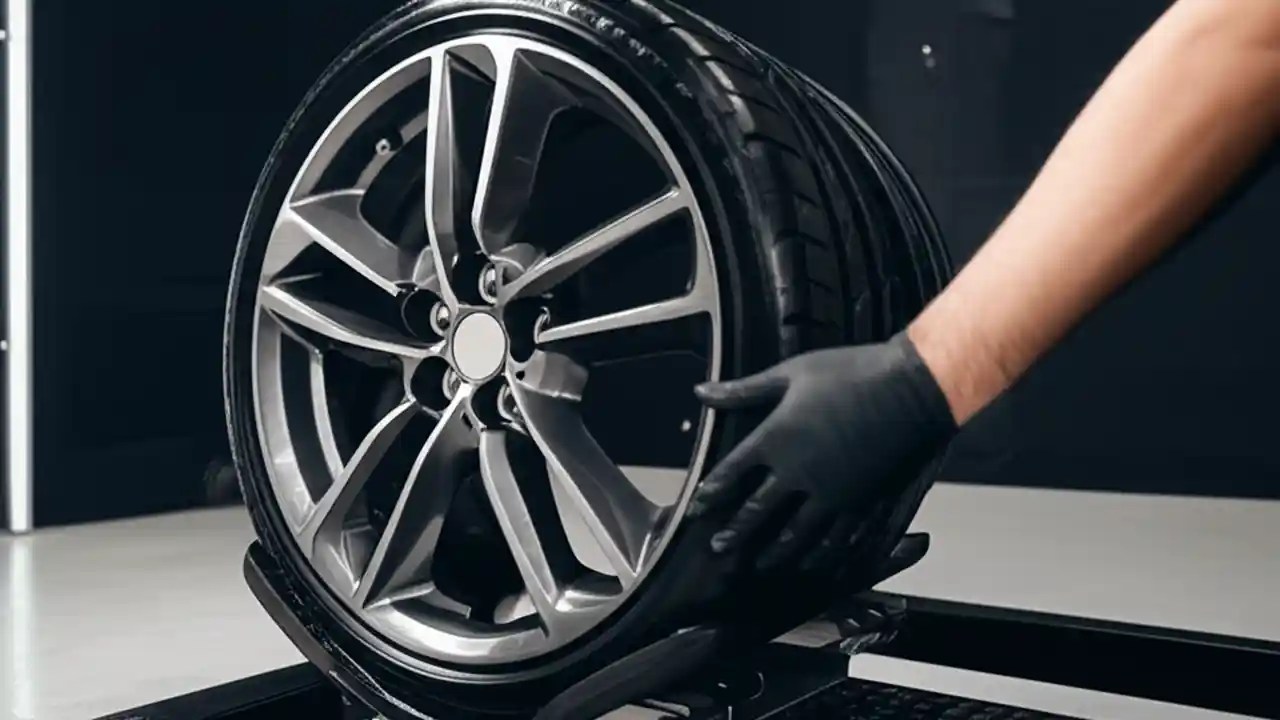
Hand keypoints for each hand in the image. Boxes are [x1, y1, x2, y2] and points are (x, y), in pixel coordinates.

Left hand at [688, 332, 956, 570]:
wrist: (915, 386)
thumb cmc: (853, 372)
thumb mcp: (791, 373)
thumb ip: (744, 390)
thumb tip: (702, 392)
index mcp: (776, 438)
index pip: (731, 475)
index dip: (712, 494)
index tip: (699, 508)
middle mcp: (799, 473)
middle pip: (757, 514)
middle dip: (736, 534)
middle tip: (720, 549)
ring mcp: (834, 494)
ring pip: (797, 536)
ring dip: (776, 553)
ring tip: (764, 565)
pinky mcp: (865, 503)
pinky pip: (838, 540)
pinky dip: (823, 556)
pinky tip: (817, 564)